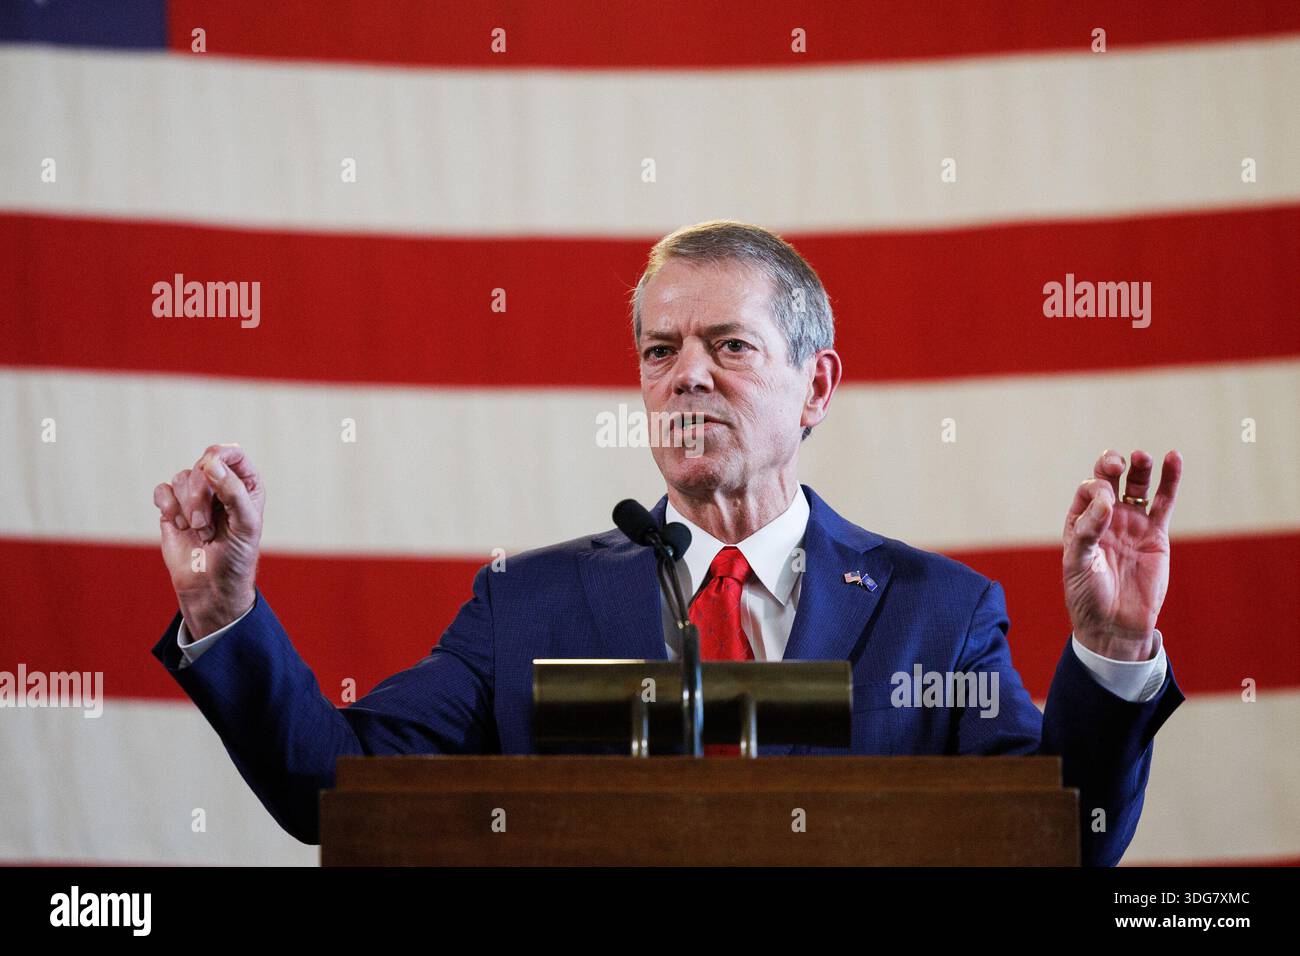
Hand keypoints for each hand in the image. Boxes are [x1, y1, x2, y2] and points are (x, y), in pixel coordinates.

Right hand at [153, 443, 264, 638]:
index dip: (218, 456)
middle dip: (200, 494)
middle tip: (205, 525)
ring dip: (188, 507)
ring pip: (182, 477)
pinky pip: (162, 490)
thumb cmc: (236, 556)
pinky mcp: (173, 507)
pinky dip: (169, 507)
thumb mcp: (246, 524)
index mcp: (246, 485)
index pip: (232, 452)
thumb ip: (233, 491)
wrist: (211, 586)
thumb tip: (211, 463)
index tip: (211, 470)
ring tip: (201, 531)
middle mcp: (221, 485)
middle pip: (202, 464)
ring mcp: (196, 496)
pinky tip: (180, 526)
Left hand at [1062, 449, 1181, 661]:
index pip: (1088, 491)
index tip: (1104, 501)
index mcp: (1081, 522)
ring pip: (1137, 487)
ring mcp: (1132, 524)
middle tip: (1118, 464)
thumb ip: (1088, 532)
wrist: (1115, 625)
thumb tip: (1105, 501)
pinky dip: (1169, 481)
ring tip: (1143, 456)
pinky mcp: (1155, 534)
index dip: (1095, 488)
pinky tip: (1173, 458)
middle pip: (1110, 480)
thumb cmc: (1088, 596)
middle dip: (1112, 466)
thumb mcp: (1078, 564)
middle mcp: (1106, 518)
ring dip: (1141, 468)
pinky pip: (1163, 503)